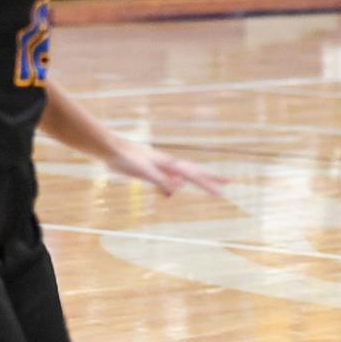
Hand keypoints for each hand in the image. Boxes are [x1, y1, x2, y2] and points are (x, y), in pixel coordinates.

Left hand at [103, 139, 225, 195]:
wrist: (111, 148)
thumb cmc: (126, 158)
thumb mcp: (143, 171)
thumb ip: (159, 180)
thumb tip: (175, 190)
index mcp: (170, 164)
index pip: (194, 176)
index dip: (208, 185)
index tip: (222, 193)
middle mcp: (169, 164)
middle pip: (195, 172)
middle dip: (211, 178)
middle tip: (228, 182)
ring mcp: (161, 167)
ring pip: (183, 175)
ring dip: (197, 180)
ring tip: (209, 184)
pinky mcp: (152, 170)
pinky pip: (169, 179)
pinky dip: (175, 184)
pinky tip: (174, 189)